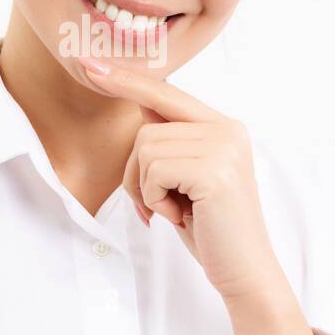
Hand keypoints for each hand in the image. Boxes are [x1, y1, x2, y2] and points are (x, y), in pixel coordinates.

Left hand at [78, 56, 281, 301]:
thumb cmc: (212, 229)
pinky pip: (153, 171)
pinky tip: (180, 216)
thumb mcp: (186, 178)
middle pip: (146, 130)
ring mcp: (224, 147)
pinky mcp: (214, 170)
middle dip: (137, 174)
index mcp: (224, 126)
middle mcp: (228, 129)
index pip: (167, 93)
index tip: (89, 63)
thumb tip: (141, 103)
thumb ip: (170, 140)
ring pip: (146, 149)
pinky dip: (155, 199)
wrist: (245, 271)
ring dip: (147, 190)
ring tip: (176, 211)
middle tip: (159, 206)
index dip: (127, 80)